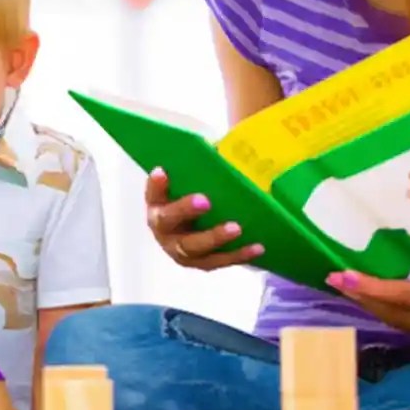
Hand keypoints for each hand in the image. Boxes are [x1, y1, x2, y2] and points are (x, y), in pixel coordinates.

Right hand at [145, 167, 262, 270]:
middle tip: (205, 200)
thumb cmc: (194, 199)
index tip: (162, 171)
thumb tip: (224, 146)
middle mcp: (163, 230)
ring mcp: (180, 251)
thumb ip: (199, 170)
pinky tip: (257, 247)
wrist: (195, 231)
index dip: (156, 185)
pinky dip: (238, 255)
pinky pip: (218, 261)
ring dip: (215, 238)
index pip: (152, 193)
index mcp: (157, 205)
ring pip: (194, 247)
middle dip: (185, 210)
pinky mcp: (200, 263)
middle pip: (169, 221)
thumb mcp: (191, 184)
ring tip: (236, 228)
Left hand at [326, 269, 409, 350]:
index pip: (404, 295)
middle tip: (333, 278)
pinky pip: (404, 328)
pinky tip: (370, 301)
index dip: (371, 287)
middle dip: (360, 295)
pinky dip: (385, 313)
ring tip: (344, 287)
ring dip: (369, 305)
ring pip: (395, 322)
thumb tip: (389, 244)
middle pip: (393, 312)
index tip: (341, 275)